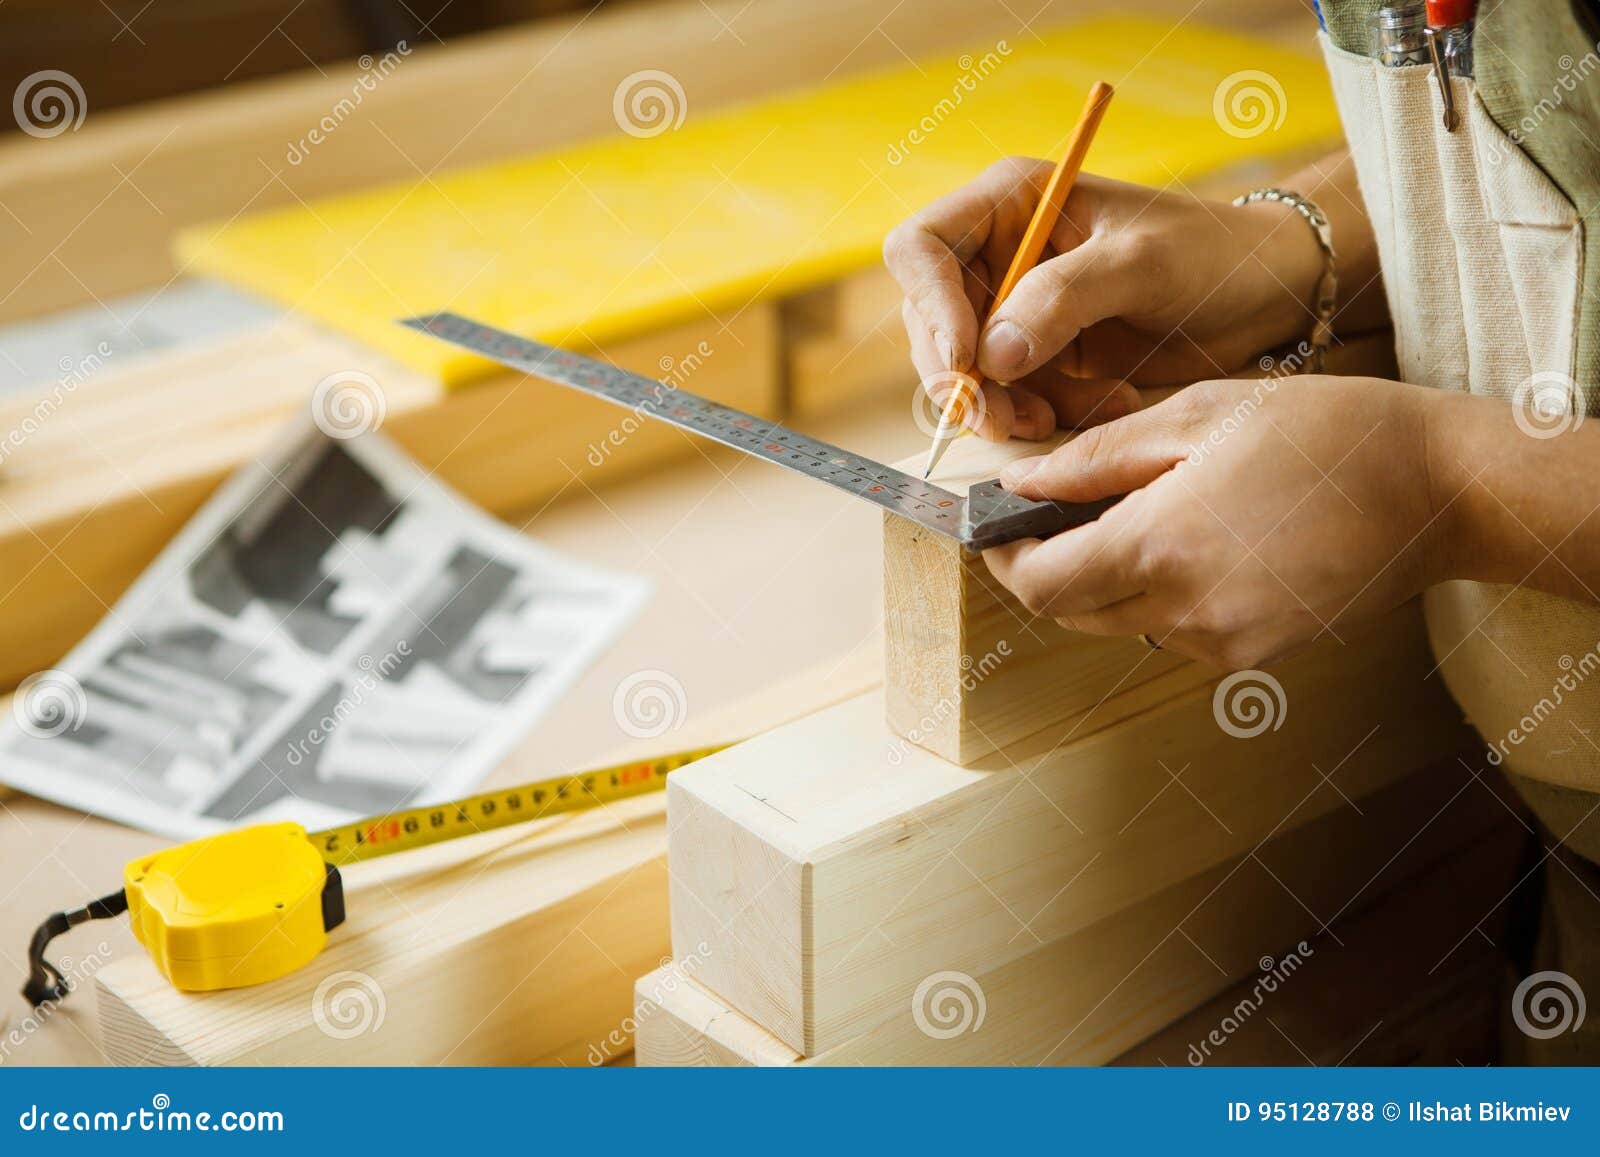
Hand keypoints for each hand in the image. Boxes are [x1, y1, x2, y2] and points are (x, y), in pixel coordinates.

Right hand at [883, 157, 1325, 440]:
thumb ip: (1062, 299)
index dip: (930, 307)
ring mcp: (1015, 311)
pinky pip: (1012, 399)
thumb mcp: (1140, 264)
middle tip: (1011, 420)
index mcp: (1009, 204)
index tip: (967, 362)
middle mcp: (998, 255)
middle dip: (968, 381)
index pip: (920, 249)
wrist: (1264, 295)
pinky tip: (1104, 406)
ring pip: (968, 375)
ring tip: (1073, 415)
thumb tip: (989, 357)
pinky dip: (1048, 416)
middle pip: (932, 326)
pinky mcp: (1040, 358)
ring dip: (1011, 407)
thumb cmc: (1210, 253)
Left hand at [982, 376, 1450, 669]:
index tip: (999, 527)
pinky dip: (1168, 593)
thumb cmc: (1327, 431)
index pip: (1040, 584)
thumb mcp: (1199, 415)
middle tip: (1061, 512)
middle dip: (1054, 566)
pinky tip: (1209, 539)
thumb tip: (1021, 480)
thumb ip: (1097, 458)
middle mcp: (1187, 610)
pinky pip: (1180, 630)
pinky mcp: (1259, 655)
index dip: (1005, 559)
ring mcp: (1226, 641)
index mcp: (1161, 545)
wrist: (1441, 488)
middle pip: (1075, 612)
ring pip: (1126, 623)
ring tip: (1152, 511)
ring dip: (1113, 578)